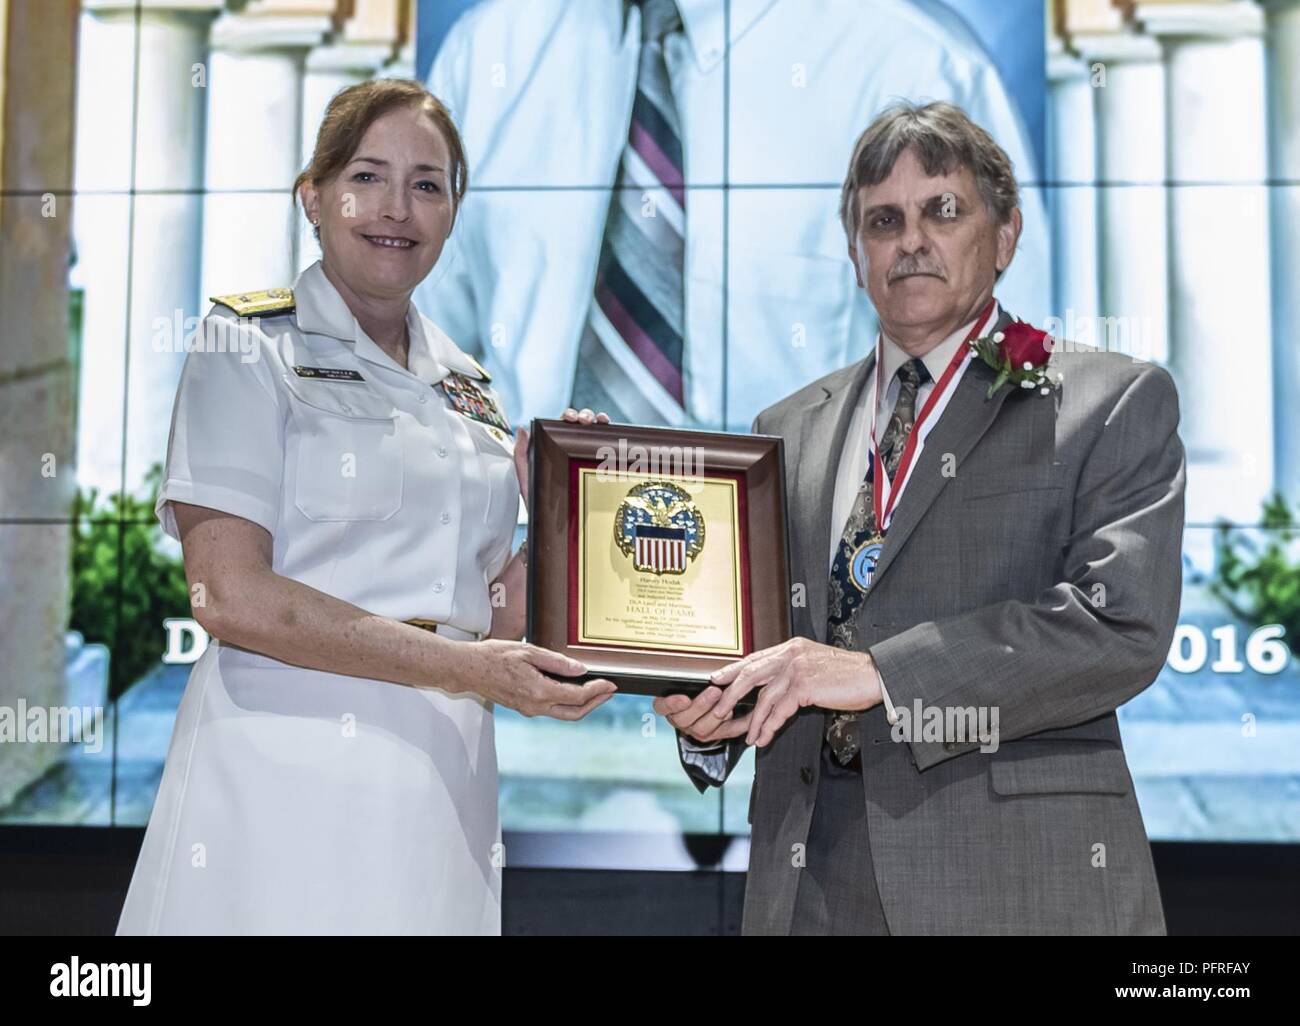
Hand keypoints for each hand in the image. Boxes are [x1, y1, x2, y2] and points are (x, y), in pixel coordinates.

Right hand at [453, 640, 616, 720]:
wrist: (469, 669)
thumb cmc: (494, 656)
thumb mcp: (529, 651)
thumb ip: (557, 662)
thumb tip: (581, 670)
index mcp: (539, 692)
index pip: (577, 696)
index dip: (598, 690)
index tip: (611, 683)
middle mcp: (536, 706)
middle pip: (575, 713)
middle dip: (596, 703)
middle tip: (609, 691)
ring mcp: (529, 710)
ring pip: (564, 714)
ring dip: (583, 705)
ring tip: (596, 692)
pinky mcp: (524, 708)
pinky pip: (552, 710)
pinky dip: (567, 703)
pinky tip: (572, 691)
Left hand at [512, 408, 609, 513]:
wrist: (554, 527)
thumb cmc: (539, 503)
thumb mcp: (527, 478)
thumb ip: (521, 455)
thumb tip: (522, 429)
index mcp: (555, 448)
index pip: (563, 426)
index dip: (569, 416)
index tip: (571, 418)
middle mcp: (571, 452)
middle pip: (582, 426)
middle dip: (586, 416)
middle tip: (585, 420)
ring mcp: (586, 460)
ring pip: (597, 435)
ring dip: (600, 423)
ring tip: (601, 422)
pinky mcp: (598, 470)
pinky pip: (607, 452)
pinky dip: (612, 440)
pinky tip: (613, 436)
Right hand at [652, 687, 750, 744]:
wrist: (710, 705)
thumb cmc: (696, 688)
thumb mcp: (689, 680)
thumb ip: (691, 678)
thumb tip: (704, 672)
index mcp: (670, 706)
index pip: (662, 707)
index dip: (671, 704)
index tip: (684, 698)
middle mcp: (681, 720)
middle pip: (685, 719)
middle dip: (701, 705)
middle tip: (714, 692)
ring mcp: (697, 730)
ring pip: (704, 728)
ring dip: (718, 715)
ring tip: (729, 702)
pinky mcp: (715, 735)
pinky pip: (727, 731)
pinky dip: (740, 724)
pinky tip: (749, 716)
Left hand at [709, 638, 881, 747]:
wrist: (873, 675)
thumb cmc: (847, 674)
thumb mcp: (815, 665)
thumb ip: (794, 670)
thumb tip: (774, 687)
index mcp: (791, 647)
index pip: (755, 658)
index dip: (734, 670)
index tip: (717, 679)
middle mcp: (790, 654)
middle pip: (750, 674)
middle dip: (731, 694)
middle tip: (718, 709)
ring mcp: (796, 669)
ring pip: (763, 697)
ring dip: (752, 720)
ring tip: (746, 735)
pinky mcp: (805, 685)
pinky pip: (780, 710)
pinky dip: (769, 726)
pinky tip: (764, 737)